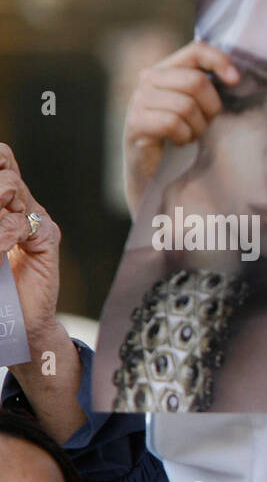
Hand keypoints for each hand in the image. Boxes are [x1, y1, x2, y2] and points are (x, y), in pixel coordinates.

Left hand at [1, 143, 62, 343]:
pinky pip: (19, 222)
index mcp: (2, 202)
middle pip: (2, 168)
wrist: (14, 320)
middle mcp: (20, 205)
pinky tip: (1, 251)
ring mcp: (35, 220)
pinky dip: (1, 235)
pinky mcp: (47, 239)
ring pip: (9, 186)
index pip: (1, 160)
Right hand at [123, 40, 238, 213]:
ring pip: (185, 104)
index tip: (236, 81)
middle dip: (210, 108)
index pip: (196, 49)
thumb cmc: (185, 141)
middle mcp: (148, 79)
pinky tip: (180, 143)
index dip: (219, 61)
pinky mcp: (134, 123)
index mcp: (167, 69)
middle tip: (205, 125)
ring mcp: (138, 100)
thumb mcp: (202, 110)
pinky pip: (171, 122)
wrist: (159, 177)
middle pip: (196, 81)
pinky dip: (183, 137)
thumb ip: (211, 88)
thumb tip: (237, 76)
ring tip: (190, 136)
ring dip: (197, 127)